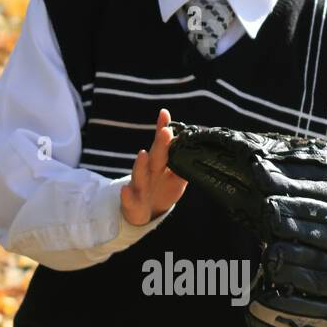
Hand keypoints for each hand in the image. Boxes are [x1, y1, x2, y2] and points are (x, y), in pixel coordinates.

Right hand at [120, 108, 187, 226]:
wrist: (145, 213)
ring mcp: (139, 186)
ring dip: (140, 164)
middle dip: (160, 143)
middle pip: (155, 156)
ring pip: (139, 175)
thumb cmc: (162, 190)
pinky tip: (125, 190)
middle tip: (166, 131)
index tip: (165, 113)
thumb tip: (200, 149)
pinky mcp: (132, 203)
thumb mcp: (176, 178)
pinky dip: (126, 195)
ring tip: (143, 153)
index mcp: (160, 164)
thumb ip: (184, 164)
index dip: (163, 128)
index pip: (163, 144)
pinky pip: (129, 199)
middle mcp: (148, 171)